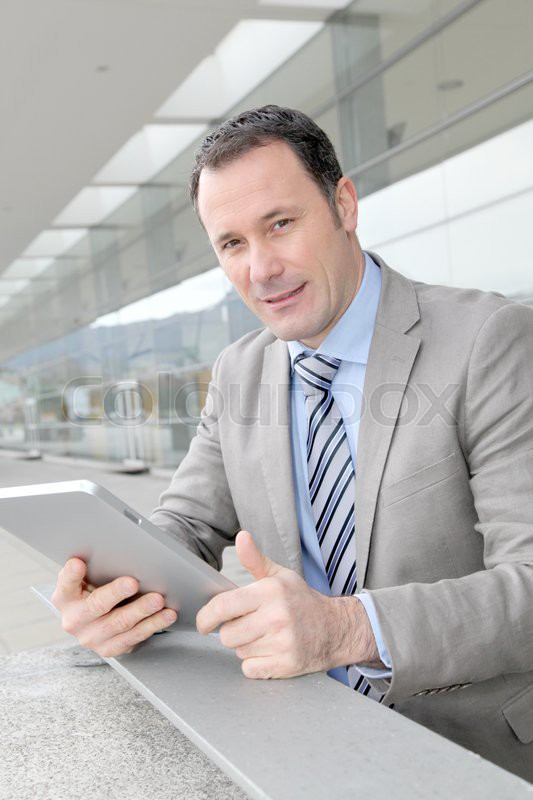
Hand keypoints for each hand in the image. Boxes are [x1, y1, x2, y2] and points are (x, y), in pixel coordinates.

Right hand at [51, 557, 176, 657]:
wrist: (98, 619)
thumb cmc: (97, 589)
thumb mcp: (90, 576)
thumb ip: (97, 565)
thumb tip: (119, 550)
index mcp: (65, 597)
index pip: (66, 583)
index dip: (71, 574)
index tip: (78, 563)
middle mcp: (74, 620)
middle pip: (96, 605)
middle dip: (116, 593)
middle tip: (133, 582)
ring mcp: (91, 637)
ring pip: (119, 623)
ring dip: (141, 611)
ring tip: (158, 599)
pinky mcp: (109, 649)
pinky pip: (134, 637)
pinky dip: (152, 625)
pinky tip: (165, 616)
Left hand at [196, 531, 378, 678]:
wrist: (335, 628)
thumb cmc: (302, 601)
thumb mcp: (280, 576)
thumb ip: (255, 559)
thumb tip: (241, 537)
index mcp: (270, 592)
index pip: (224, 606)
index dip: (206, 616)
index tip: (204, 623)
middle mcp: (276, 617)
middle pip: (227, 635)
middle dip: (232, 632)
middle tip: (248, 625)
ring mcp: (282, 643)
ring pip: (239, 652)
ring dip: (246, 647)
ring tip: (265, 636)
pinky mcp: (287, 665)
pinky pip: (250, 669)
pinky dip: (255, 664)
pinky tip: (270, 651)